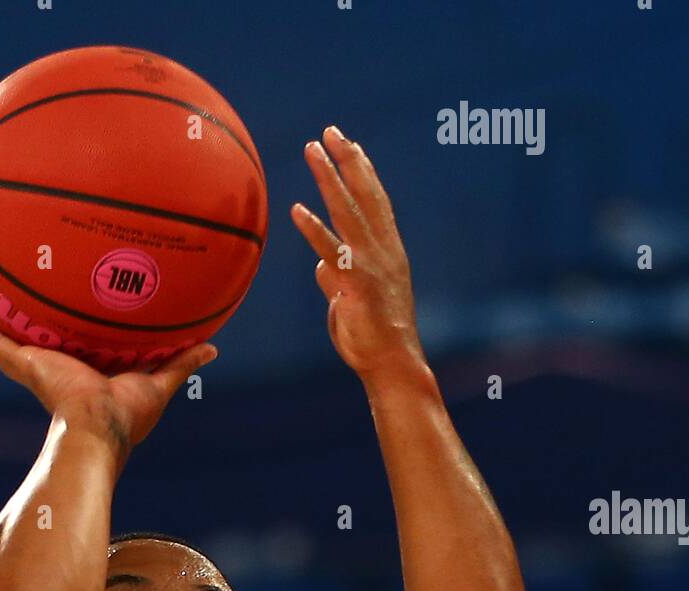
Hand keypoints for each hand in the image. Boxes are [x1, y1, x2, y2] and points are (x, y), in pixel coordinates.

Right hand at [0, 302, 216, 452]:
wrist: (98, 426)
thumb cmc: (126, 416)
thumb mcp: (159, 382)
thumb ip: (181, 362)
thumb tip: (212, 347)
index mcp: (86, 375)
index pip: (82, 348)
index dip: (80, 332)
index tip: (81, 313)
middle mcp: (58, 369)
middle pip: (44, 337)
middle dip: (37, 318)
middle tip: (32, 288)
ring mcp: (37, 365)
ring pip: (13, 338)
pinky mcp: (24, 363)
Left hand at [291, 127, 423, 386]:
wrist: (391, 362)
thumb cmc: (373, 336)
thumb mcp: (352, 300)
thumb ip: (337, 278)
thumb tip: (321, 265)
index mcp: (388, 251)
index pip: (376, 202)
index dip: (363, 171)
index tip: (350, 145)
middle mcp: (383, 250)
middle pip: (365, 195)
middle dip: (348, 160)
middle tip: (329, 131)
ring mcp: (371, 265)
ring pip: (348, 212)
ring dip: (329, 178)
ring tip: (311, 150)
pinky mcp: (356, 284)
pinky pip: (331, 251)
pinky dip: (313, 229)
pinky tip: (297, 209)